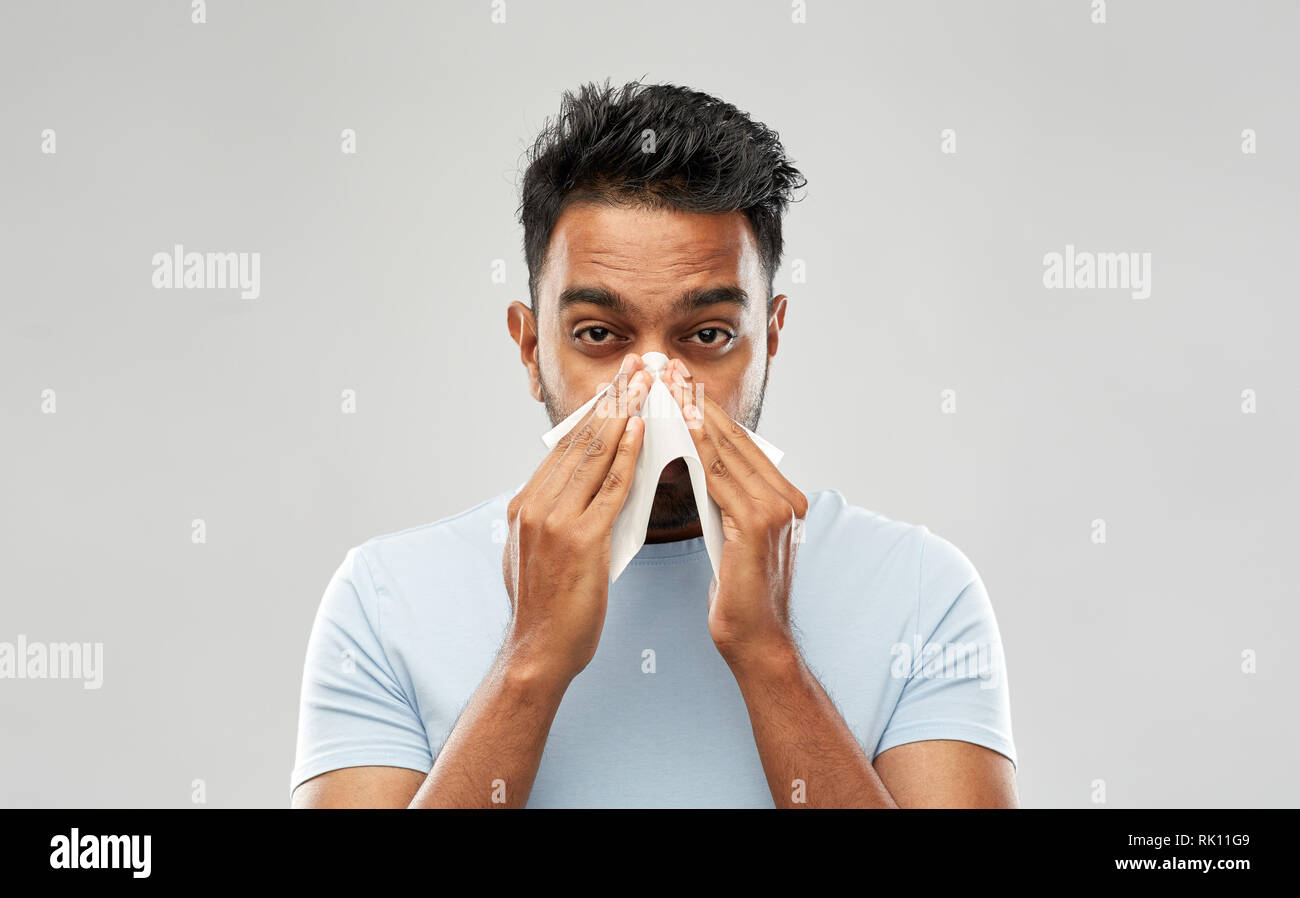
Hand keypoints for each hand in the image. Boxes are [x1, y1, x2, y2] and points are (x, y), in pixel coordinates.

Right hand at [501, 353, 650, 683]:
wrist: (538, 652)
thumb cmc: (547, 610)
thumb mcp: (537, 552)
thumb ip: (552, 519)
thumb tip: (567, 495)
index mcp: (525, 504)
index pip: (564, 448)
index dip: (593, 413)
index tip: (613, 385)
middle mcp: (535, 504)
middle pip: (579, 440)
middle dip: (610, 399)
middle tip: (634, 366)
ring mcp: (555, 520)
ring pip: (594, 455)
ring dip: (623, 414)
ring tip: (644, 383)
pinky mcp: (581, 539)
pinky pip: (610, 487)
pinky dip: (627, 454)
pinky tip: (642, 429)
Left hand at [665, 359, 808, 668]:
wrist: (756, 640)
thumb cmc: (738, 595)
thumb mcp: (731, 535)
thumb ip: (725, 499)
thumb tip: (698, 463)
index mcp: (784, 497)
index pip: (739, 444)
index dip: (708, 410)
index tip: (681, 381)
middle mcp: (786, 497)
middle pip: (734, 439)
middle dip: (698, 401)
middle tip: (670, 369)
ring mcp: (777, 508)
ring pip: (726, 452)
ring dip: (693, 416)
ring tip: (667, 386)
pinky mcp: (758, 524)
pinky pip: (719, 477)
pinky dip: (696, 449)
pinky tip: (675, 427)